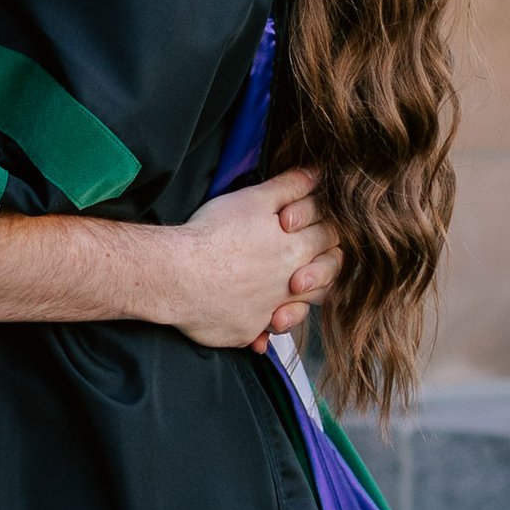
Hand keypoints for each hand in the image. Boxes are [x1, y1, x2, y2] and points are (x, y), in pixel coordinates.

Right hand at [148, 172, 338, 351]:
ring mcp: (269, 311)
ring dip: (298, 302)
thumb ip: (290, 187)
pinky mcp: (246, 330)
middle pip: (324, 278)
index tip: (308, 226)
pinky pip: (262, 335)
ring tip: (285, 292)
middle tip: (303, 258)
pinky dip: (262, 331)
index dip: (325, 229)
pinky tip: (256, 326)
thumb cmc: (213, 233)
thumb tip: (318, 174)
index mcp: (297, 249)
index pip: (331, 239)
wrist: (177, 274)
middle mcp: (290, 284)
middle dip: (321, 267)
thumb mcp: (254, 199)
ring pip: (299, 309)